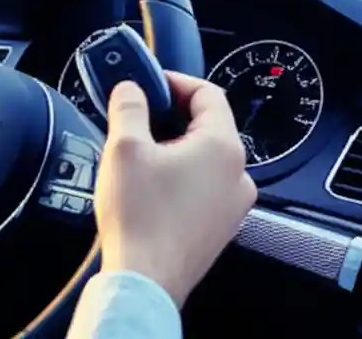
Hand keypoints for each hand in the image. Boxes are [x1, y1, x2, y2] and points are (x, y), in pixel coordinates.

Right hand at [93, 71, 255, 307]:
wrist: (145, 280)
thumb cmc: (140, 218)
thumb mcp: (124, 147)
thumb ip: (129, 106)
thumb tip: (132, 89)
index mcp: (222, 147)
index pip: (208, 93)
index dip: (175, 82)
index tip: (150, 85)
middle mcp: (238, 174)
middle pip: (208, 126)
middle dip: (171, 117)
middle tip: (137, 120)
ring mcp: (233, 204)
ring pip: (205, 158)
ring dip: (175, 149)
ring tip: (140, 158)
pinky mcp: (220, 226)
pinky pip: (204, 187)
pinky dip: (181, 178)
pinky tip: (151, 188)